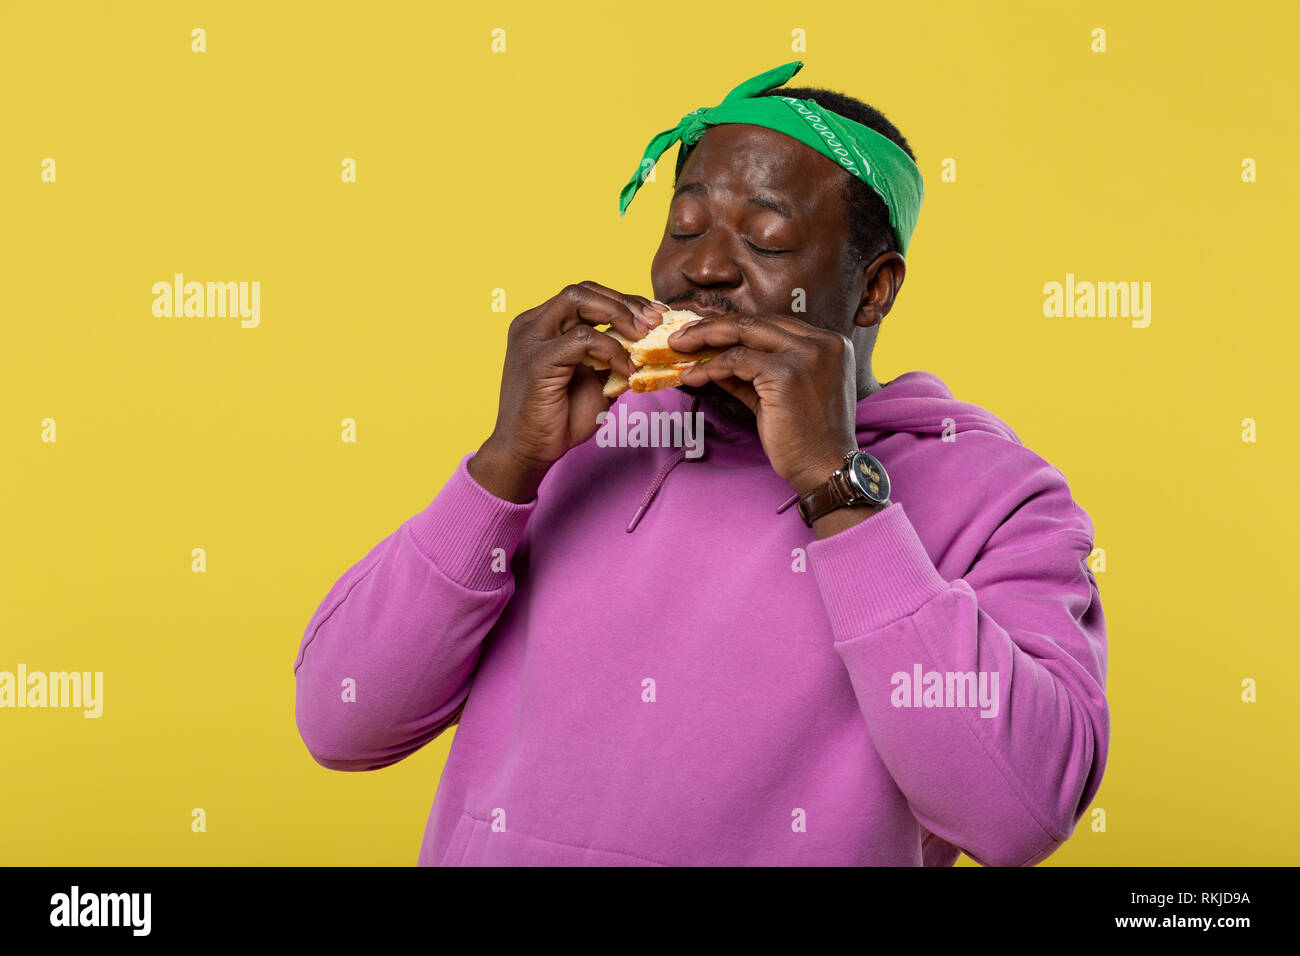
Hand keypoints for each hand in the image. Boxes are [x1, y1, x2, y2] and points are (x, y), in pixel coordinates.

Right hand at [469, 281, 666, 502]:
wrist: (528, 451)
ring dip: (618, 315)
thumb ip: (612, 357)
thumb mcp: (594, 379)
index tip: (652, 315)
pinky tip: (625, 368)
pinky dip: (610, 349)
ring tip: (642, 337)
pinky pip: (581, 338)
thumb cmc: (558, 418)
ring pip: (578, 300)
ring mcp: (531, 339)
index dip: (622, 300)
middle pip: (583, 290)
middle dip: (624, 301)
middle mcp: (532, 324)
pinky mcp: (537, 360)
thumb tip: (648, 341)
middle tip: (653, 321)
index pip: (585, 295)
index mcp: (543, 325)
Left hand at [669, 313, 858, 494]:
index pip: (771, 324)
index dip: (732, 326)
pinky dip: (710, 367)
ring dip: (704, 340)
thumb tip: (714, 358)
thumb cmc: (805, 438)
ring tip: (679, 350)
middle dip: (712, 326)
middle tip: (682, 336)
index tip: (703, 331)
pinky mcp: (787, 373)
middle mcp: (822, 342)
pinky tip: (693, 376)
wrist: (825, 468)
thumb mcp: (779, 394)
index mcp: (828, 343)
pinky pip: (736, 360)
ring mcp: (806, 355)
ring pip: (743, 332)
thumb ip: (753, 373)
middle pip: (756, 321)